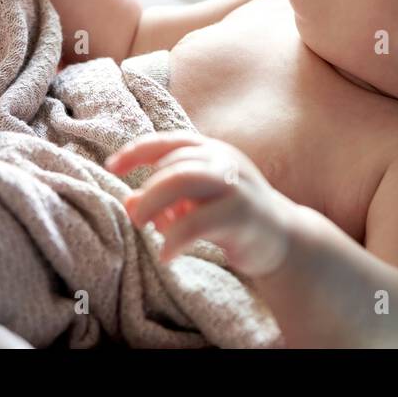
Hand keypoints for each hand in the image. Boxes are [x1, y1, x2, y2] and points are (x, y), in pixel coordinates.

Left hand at [105, 132, 299, 276]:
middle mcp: (224, 161)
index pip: (169, 141)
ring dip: (154, 202)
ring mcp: (236, 185)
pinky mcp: (243, 214)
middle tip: (136, 217)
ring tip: (144, 226)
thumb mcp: (195, 206)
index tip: (112, 167)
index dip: (137, 151)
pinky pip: (198, 221)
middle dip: (147, 190)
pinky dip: (174, 238)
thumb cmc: (233, 218)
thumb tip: (128, 203)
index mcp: (212, 151)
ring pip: (183, 179)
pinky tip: (167, 255)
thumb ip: (164, 201)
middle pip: (173, 163)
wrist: (285, 240)